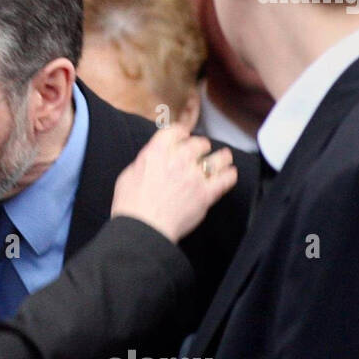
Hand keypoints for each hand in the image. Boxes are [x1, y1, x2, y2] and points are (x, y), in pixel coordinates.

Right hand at [111, 125, 237, 242]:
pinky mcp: (206, 194)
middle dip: (200, 145)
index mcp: (156, 152)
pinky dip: (229, 175)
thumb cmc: (130, 206)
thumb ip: (144, 163)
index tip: (183, 135)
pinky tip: (230, 173)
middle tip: (201, 149)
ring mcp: (194, 176)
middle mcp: (178, 159)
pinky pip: (225, 180)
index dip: (180, 132)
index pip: (174, 131)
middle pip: (198, 142)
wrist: (143, 228)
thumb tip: (152, 161)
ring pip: (217, 158)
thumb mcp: (128, 176)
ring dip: (221, 157)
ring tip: (224, 157)